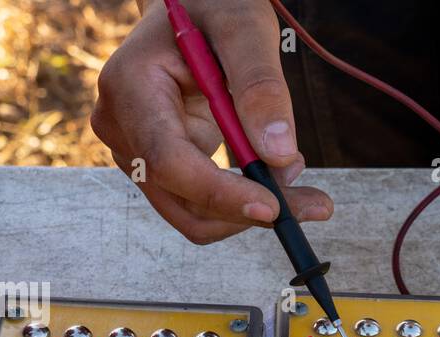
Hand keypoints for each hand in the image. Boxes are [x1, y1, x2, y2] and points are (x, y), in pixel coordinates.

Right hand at [91, 0, 331, 243]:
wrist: (195, 8)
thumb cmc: (215, 5)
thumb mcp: (245, 27)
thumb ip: (261, 86)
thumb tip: (279, 155)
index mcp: (130, 87)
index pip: (168, 161)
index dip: (220, 193)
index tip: (272, 208)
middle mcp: (122, 126)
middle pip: (182, 200)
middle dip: (248, 211)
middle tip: (317, 205)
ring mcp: (137, 150)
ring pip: (194, 213)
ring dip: (250, 212)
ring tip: (303, 187)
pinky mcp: (160, 165)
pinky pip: (202, 202)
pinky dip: (243, 200)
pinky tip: (277, 173)